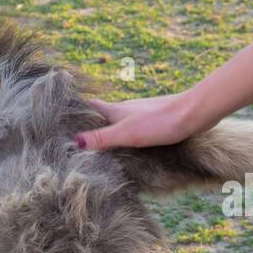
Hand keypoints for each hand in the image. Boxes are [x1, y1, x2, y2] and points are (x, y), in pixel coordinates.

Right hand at [75, 92, 207, 150]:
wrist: (194, 113)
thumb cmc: (160, 121)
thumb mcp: (126, 133)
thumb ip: (101, 137)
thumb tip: (74, 142)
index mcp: (114, 110)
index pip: (88, 106)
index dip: (73, 110)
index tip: (58, 118)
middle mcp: (124, 109)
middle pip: (100, 114)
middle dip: (87, 123)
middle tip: (73, 137)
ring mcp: (139, 114)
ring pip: (116, 121)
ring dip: (105, 130)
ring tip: (95, 145)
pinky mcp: (153, 121)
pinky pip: (130, 127)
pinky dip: (122, 134)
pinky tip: (126, 144)